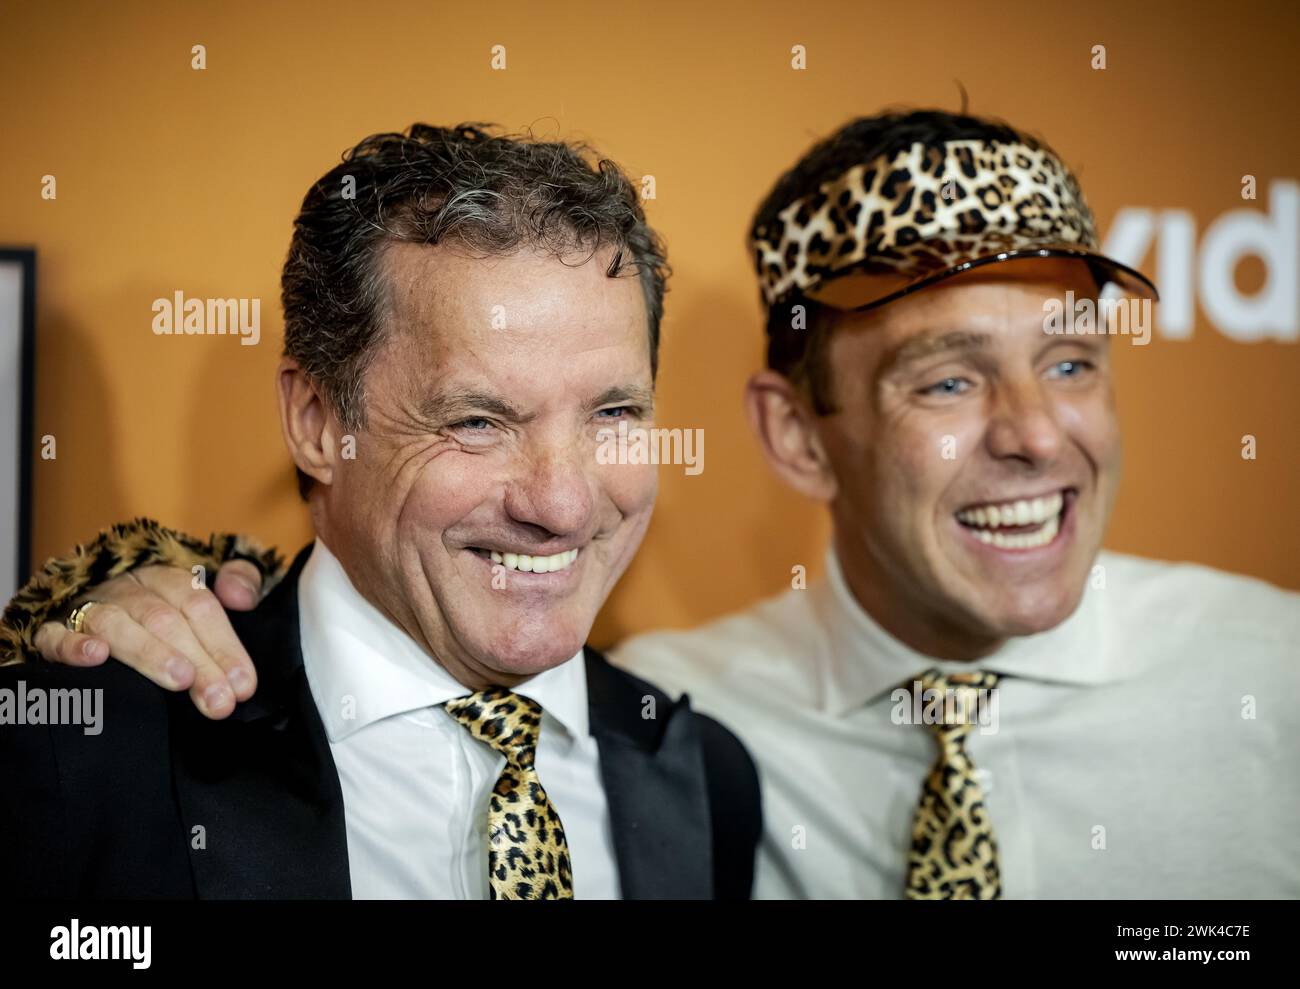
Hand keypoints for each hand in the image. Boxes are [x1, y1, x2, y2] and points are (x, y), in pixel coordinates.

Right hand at [32, 559, 264, 718]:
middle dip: (199, 662)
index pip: (200, 606)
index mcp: (166, 578)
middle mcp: (126, 589)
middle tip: (219, 700)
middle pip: (166, 620)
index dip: (224, 645)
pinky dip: (73, 645)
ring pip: (116, 624)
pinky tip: (96, 657)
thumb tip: (243, 596)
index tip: (243, 685)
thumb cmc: (166, 610)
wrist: (95, 598)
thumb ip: (240, 579)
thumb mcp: (209, 590)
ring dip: (149, 652)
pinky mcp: (51, 630)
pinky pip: (55, 635)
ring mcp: (86, 608)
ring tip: (180, 679)